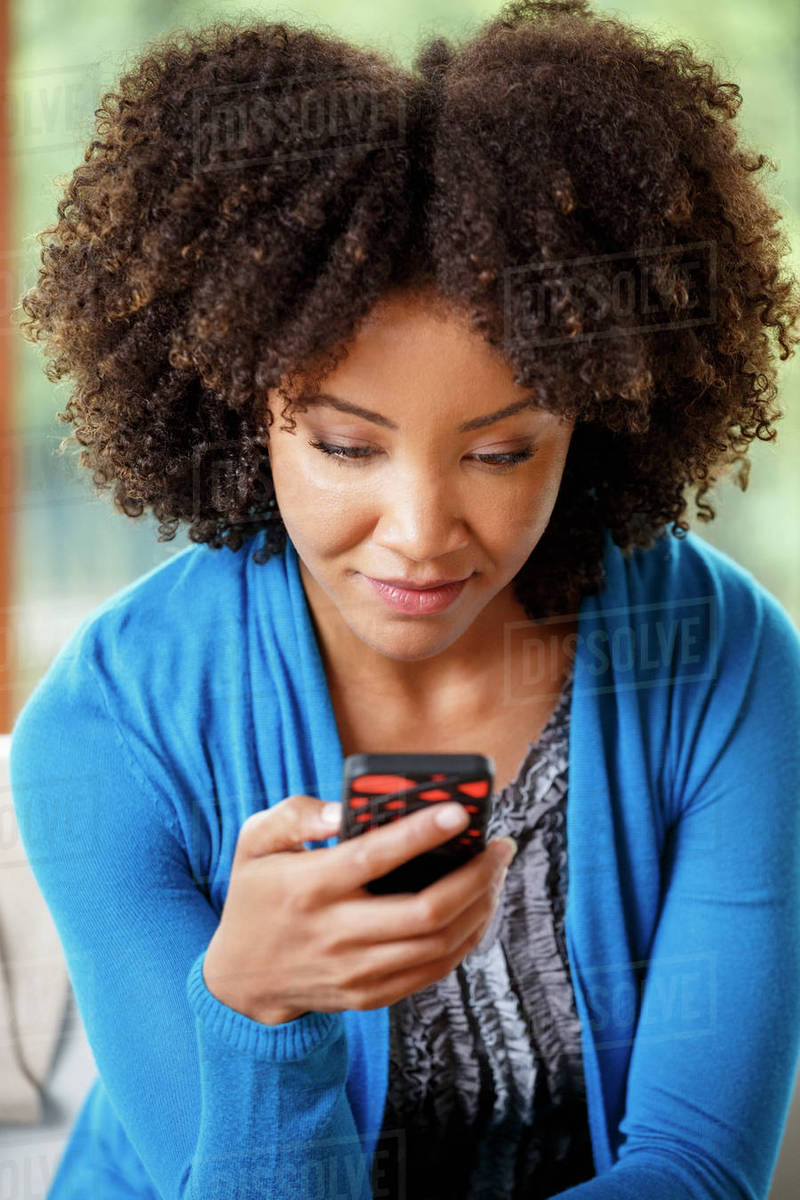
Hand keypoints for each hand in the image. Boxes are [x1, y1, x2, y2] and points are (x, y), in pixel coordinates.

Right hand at [202, 795, 515, 1024]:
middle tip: (499, 846)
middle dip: (475, 876)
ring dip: (479, 906)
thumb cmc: (256, 895)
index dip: (420, 834)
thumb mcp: (255, 842)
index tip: (459, 812)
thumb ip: (295, 815)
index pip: (374, 858)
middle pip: (425, 911)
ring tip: (495, 873)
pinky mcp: (370, 995)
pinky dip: (465, 939)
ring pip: (438, 944)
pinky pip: (433, 971)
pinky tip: (477, 909)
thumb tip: (342, 810)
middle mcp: (336, 933)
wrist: (242, 979)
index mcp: (309, 887)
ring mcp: (356, 971)